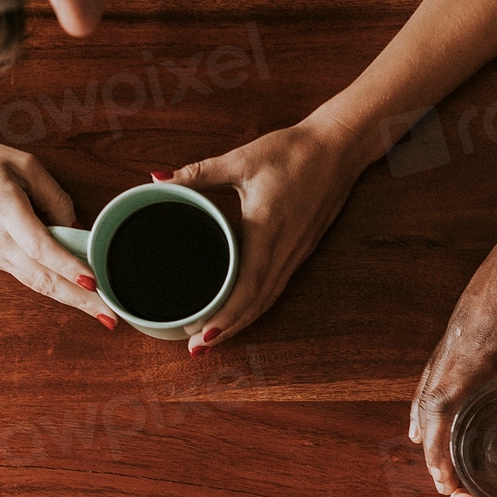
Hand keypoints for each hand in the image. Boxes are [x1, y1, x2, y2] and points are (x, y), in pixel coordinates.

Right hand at [0, 127, 115, 328]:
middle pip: (44, 278)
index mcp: (5, 210)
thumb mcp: (21, 164)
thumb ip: (54, 196)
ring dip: (71, 301)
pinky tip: (75, 296)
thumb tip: (75, 228)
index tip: (93, 281)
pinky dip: (54, 288)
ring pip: (38, 284)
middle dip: (80, 300)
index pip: (41, 246)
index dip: (68, 266)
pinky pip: (28, 277)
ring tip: (101, 315)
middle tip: (110, 317)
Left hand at [150, 110, 366, 355]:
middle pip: (256, 304)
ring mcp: (296, 254)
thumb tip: (158, 179)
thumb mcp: (241, 159)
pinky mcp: (301, 253)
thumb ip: (198, 172)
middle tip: (197, 349)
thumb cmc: (292, 151)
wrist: (339, 148)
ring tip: (214, 340)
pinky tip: (239, 316)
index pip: (247, 284)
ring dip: (242, 324)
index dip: (226, 314)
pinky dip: (256, 307)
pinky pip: (276, 289)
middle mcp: (284, 249)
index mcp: (267, 228)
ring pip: (268, 301)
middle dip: (228, 330)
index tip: (204, 333)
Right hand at [410, 196, 496, 493]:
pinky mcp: (464, 314)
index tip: (444, 480)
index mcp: (486, 347)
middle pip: (429, 399)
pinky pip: (438, 362)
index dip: (439, 448)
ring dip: (427, 419)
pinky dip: (433, 392)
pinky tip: (441, 405)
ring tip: (433, 453)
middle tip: (442, 481)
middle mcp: (462, 337)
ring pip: (429, 380)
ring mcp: (459, 323)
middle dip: (430, 444)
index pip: (445, 406)